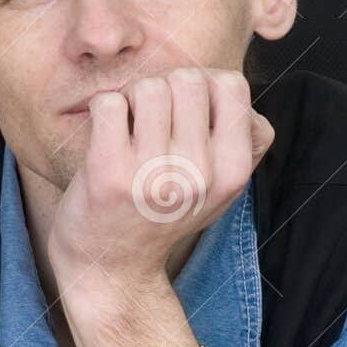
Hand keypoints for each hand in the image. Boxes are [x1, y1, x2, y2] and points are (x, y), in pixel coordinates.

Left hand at [49, 69, 273, 306]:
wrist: (114, 268)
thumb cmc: (165, 212)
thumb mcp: (221, 187)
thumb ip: (244, 140)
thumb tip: (235, 93)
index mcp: (233, 172)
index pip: (232, 85)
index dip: (204, 86)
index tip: (185, 114)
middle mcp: (199, 175)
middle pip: (187, 78)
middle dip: (165, 88)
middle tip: (150, 122)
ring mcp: (153, 175)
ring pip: (147, 86)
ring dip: (131, 99)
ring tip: (128, 130)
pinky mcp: (108, 174)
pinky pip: (109, 103)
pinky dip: (102, 110)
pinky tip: (104, 137)